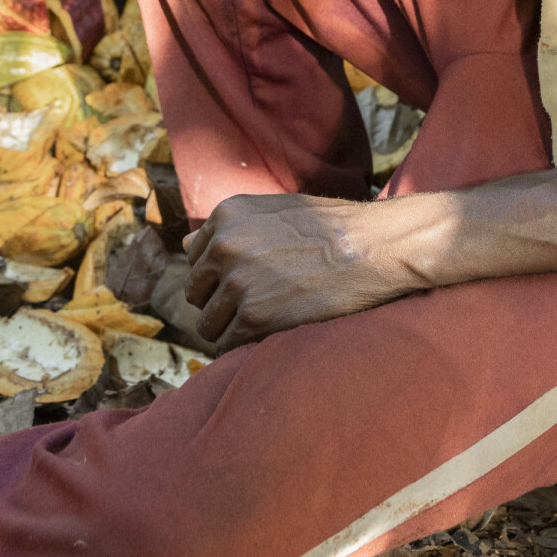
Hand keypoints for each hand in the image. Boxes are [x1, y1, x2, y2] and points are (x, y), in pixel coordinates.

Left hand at [183, 192, 413, 350]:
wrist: (371, 246)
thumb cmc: (330, 226)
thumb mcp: (274, 209)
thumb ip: (230, 226)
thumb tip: (185, 243)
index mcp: (226, 215)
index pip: (195, 260)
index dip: (220, 274)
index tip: (249, 279)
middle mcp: (224, 246)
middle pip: (196, 294)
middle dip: (220, 302)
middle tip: (258, 303)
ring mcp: (237, 282)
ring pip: (208, 325)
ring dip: (231, 328)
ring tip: (267, 319)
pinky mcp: (253, 317)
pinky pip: (226, 345)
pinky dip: (242, 347)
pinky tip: (269, 335)